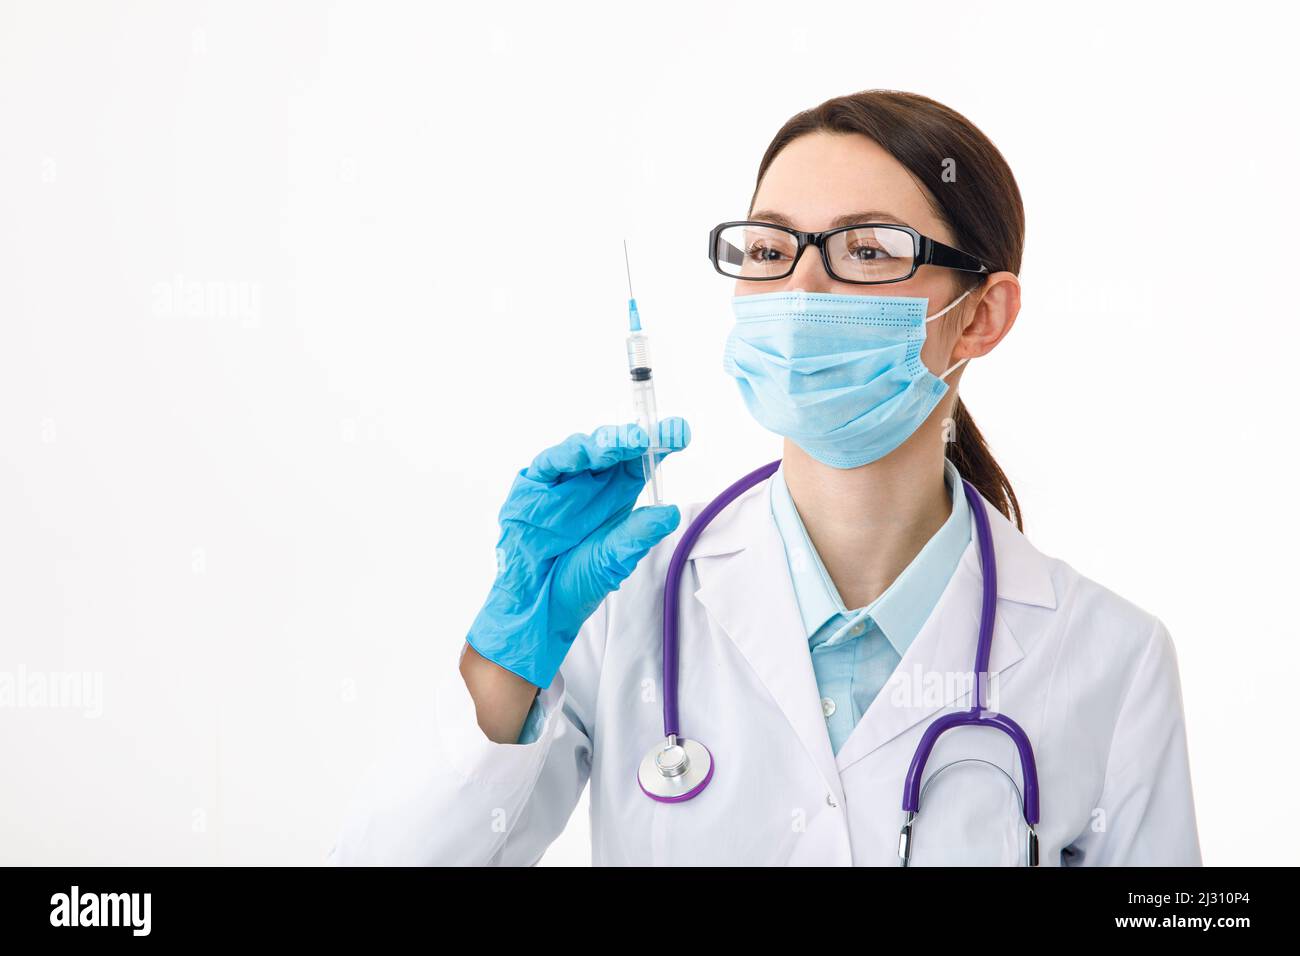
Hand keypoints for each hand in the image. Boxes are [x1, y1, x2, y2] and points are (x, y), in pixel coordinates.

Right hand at [466, 417, 690, 688]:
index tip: (680, 433)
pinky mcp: (533, 486)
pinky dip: (567, 455)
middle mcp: (593, 482)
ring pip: (584, 450)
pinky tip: (584, 455)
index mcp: (618, 493)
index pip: (642, 461)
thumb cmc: (579, 580)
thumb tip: (672, 513)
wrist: (538, 603)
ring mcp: (563, 482)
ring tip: (619, 446)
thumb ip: (639, 533)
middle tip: (646, 438)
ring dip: (602, 443)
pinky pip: (550, 463)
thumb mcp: (615, 557)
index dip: (661, 443)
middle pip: (615, 449)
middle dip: (632, 439)